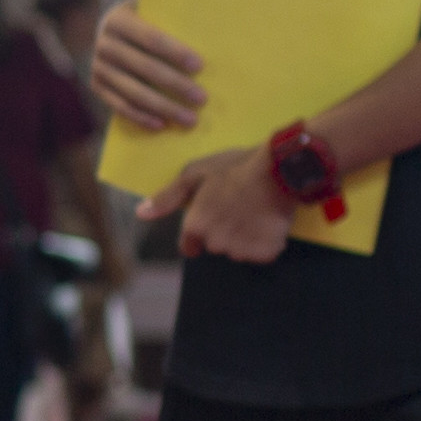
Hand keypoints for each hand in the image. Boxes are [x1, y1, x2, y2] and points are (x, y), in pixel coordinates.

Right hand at [86, 2, 203, 135]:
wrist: (111, 29)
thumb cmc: (147, 20)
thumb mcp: (153, 11)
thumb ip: (173, 19)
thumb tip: (214, 35)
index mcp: (119, 20)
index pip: (151, 38)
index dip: (175, 52)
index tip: (200, 67)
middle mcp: (104, 43)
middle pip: (145, 67)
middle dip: (176, 85)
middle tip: (202, 99)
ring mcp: (98, 67)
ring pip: (133, 92)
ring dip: (164, 107)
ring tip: (190, 119)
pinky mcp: (96, 86)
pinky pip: (119, 106)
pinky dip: (141, 117)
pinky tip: (162, 126)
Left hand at [161, 148, 298, 265]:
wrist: (279, 169)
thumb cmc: (234, 168)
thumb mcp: (195, 175)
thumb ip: (168, 197)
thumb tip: (141, 213)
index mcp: (196, 226)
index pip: (190, 246)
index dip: (198, 234)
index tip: (213, 218)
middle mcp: (215, 243)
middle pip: (216, 245)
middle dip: (223, 231)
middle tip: (237, 207)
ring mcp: (241, 250)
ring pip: (239, 251)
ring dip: (245, 237)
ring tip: (255, 212)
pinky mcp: (266, 252)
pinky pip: (261, 253)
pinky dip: (265, 241)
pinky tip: (268, 221)